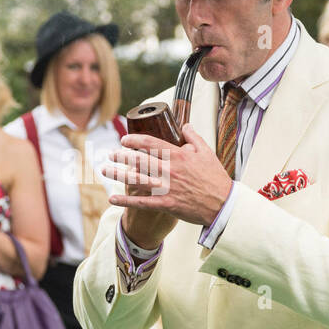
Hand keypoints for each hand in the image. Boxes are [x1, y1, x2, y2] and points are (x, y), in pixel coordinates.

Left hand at [102, 124, 232, 234]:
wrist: (222, 204)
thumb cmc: (215, 177)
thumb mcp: (206, 152)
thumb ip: (193, 137)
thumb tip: (184, 124)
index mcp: (178, 155)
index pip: (150, 143)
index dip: (134, 140)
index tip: (124, 139)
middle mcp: (170, 170)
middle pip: (139, 160)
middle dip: (121, 156)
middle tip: (110, 154)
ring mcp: (167, 188)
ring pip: (137, 179)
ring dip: (118, 174)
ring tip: (105, 169)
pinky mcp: (166, 204)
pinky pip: (142, 202)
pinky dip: (126, 200)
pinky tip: (112, 198)